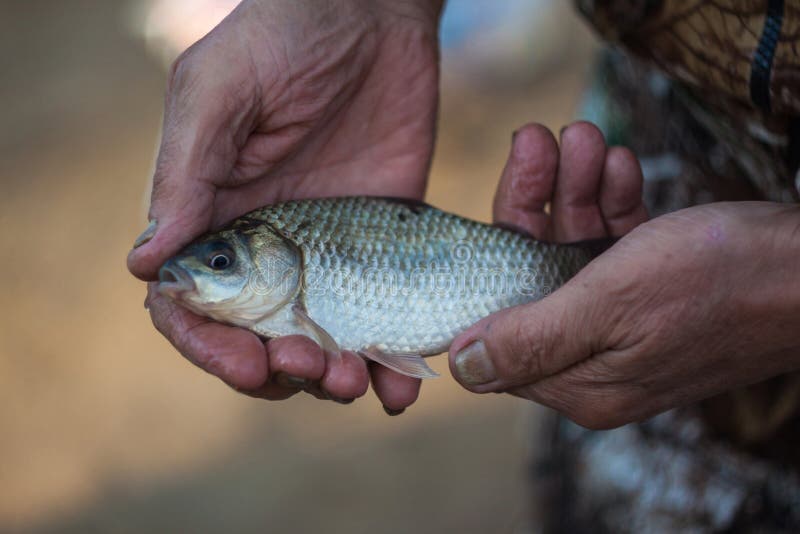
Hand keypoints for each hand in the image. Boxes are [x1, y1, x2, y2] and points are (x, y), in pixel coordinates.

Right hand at [127, 0, 442, 408]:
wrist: (372, 15)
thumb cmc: (282, 38)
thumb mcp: (221, 93)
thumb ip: (187, 175)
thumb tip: (146, 264)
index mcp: (216, 219)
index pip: (191, 306)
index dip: (207, 345)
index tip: (241, 363)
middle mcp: (267, 250)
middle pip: (259, 340)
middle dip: (279, 370)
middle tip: (311, 367)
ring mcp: (328, 255)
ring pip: (322, 343)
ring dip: (334, 378)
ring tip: (358, 381)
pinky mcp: (382, 249)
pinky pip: (383, 318)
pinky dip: (391, 361)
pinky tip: (403, 381)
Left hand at [450, 124, 799, 428]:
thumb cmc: (722, 285)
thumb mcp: (611, 307)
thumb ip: (531, 338)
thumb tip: (462, 367)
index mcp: (580, 381)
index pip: (500, 333)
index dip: (483, 275)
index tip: (478, 218)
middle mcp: (597, 358)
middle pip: (534, 279)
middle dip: (536, 205)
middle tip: (537, 142)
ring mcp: (627, 324)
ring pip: (574, 251)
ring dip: (577, 191)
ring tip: (588, 139)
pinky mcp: (655, 293)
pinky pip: (615, 246)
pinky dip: (613, 205)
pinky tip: (619, 166)